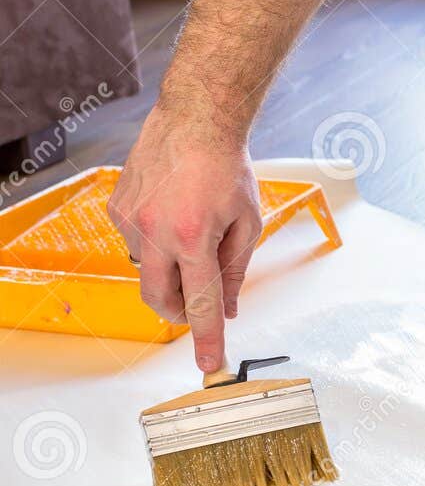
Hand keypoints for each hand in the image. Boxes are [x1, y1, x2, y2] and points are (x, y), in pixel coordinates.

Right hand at [107, 114, 261, 373]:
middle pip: (159, 298)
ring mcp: (130, 220)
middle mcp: (155, 232)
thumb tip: (229, 307)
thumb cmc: (226, 167)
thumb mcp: (247, 222)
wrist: (195, 121)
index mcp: (193, 238)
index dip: (206, 338)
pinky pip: (135, 242)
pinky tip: (173, 214)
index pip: (200, 303)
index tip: (208, 364)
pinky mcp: (116, 208)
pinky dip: (156, 241)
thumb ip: (236, 270)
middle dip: (178, 311)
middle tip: (197, 305)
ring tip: (193, 232)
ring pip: (147, 268)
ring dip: (170, 267)